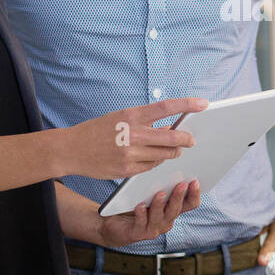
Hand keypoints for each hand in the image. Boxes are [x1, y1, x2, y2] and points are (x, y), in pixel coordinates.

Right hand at [55, 98, 206, 179]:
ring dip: (172, 153)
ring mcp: (130, 153)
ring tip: (175, 151)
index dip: (187, 104)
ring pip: (164, 155)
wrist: (71, 149)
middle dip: (186, 139)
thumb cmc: (98, 131)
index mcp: (131, 115)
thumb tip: (170, 128)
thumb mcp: (120, 118)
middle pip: (171, 137)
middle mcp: (132, 133)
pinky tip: (153, 160)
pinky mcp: (126, 170)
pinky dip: (155, 163)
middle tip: (191, 140)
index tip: (203, 104)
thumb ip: (144, 122)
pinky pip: (150, 167)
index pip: (166, 107)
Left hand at [95, 178, 201, 245]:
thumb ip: (162, 185)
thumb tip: (169, 165)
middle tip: (181, 184)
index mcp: (172, 210)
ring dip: (160, 205)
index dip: (195, 194)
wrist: (114, 225)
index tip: (195, 180)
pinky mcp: (138, 233)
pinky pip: (141, 224)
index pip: (190, 204)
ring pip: (160, 217)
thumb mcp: (150, 193)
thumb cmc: (135, 204)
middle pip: (176, 209)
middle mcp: (166, 221)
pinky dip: (141, 214)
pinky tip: (139, 205)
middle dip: (178, 196)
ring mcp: (153, 229)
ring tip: (160, 193)